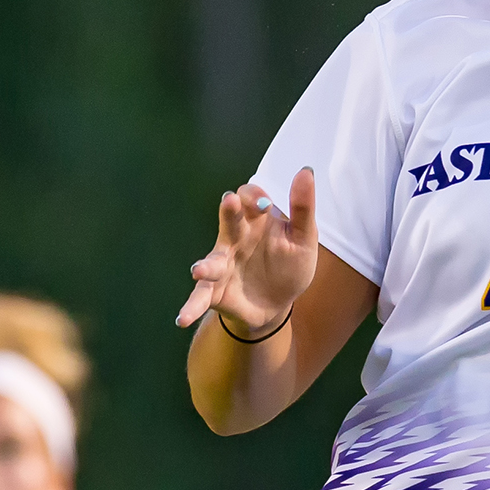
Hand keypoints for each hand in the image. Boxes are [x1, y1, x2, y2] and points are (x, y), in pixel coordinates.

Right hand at [175, 168, 320, 334]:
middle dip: (230, 211)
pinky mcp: (214, 290)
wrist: (278, 303)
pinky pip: (200, 297)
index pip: (250, 198)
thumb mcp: (304, 238)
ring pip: (211, 260)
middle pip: (229, 220)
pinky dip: (191, 307)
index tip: (266, 204)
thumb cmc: (290, 264)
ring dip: (206, 265)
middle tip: (231, 202)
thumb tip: (306, 171)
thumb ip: (303, 208)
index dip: (255, 197)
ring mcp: (222, 264)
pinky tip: (182, 318)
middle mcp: (235, 238)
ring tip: (200, 271)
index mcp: (257, 221)